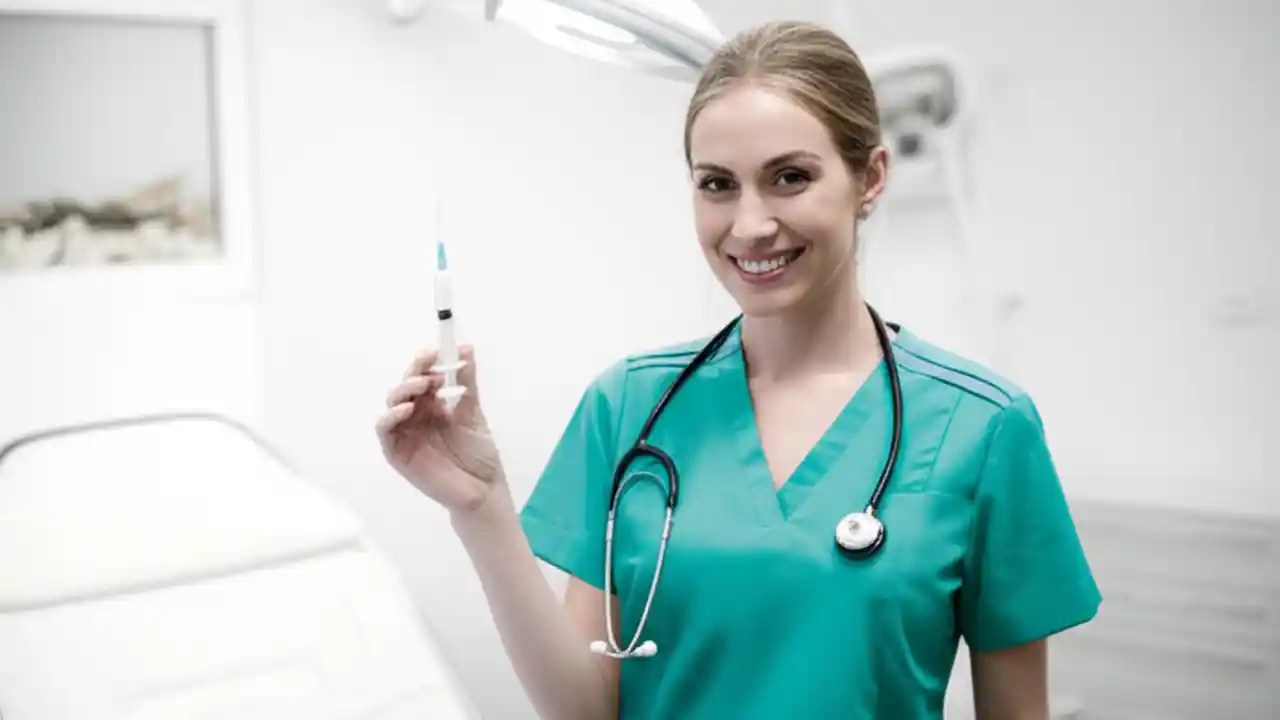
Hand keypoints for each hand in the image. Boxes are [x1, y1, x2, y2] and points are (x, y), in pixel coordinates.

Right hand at [375, 345, 505, 514]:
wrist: (483, 489)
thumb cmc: (479, 454)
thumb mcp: (473, 413)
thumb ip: (467, 384)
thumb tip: (466, 349)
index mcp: (434, 405)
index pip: (423, 376)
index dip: (426, 362)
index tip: (437, 350)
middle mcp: (417, 416)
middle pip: (406, 386)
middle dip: (415, 371)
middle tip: (430, 364)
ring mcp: (405, 433)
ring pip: (393, 404)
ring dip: (404, 390)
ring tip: (422, 385)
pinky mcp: (397, 453)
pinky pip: (386, 431)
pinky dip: (391, 417)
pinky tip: (406, 409)